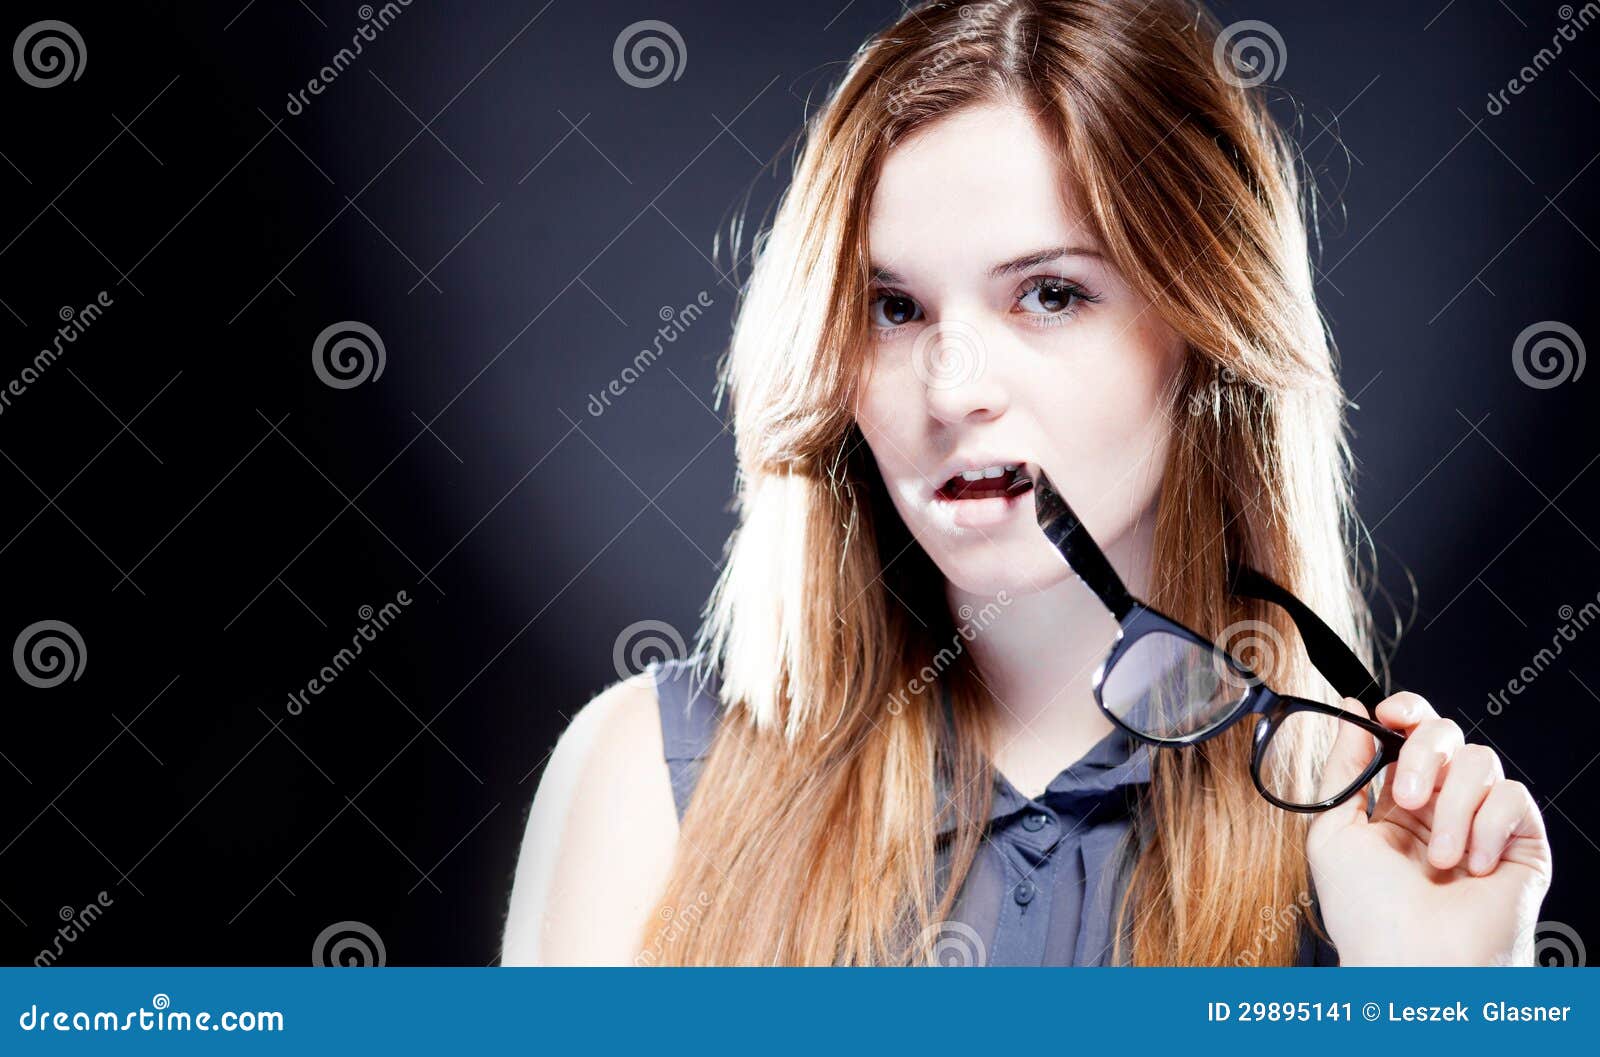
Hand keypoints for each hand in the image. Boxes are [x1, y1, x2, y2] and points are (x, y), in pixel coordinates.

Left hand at [1305, 692, 1552, 965]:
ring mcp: (1482, 825)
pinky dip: (1489, 826)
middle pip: (1446, 734)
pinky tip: (1474, 864)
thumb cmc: (1368, 915)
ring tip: (1438, 858)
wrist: (1415, 967)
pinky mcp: (1521, 845)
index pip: (1408, 735)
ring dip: (1453, 807)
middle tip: (1408, 799)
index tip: (1389, 715)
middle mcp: (1440, 808)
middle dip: (1424, 755)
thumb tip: (1352, 711)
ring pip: (1481, 761)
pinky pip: (1515, 797)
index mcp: (1394, 804)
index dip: (1404, 712)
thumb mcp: (1332, 833)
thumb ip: (1343, 768)